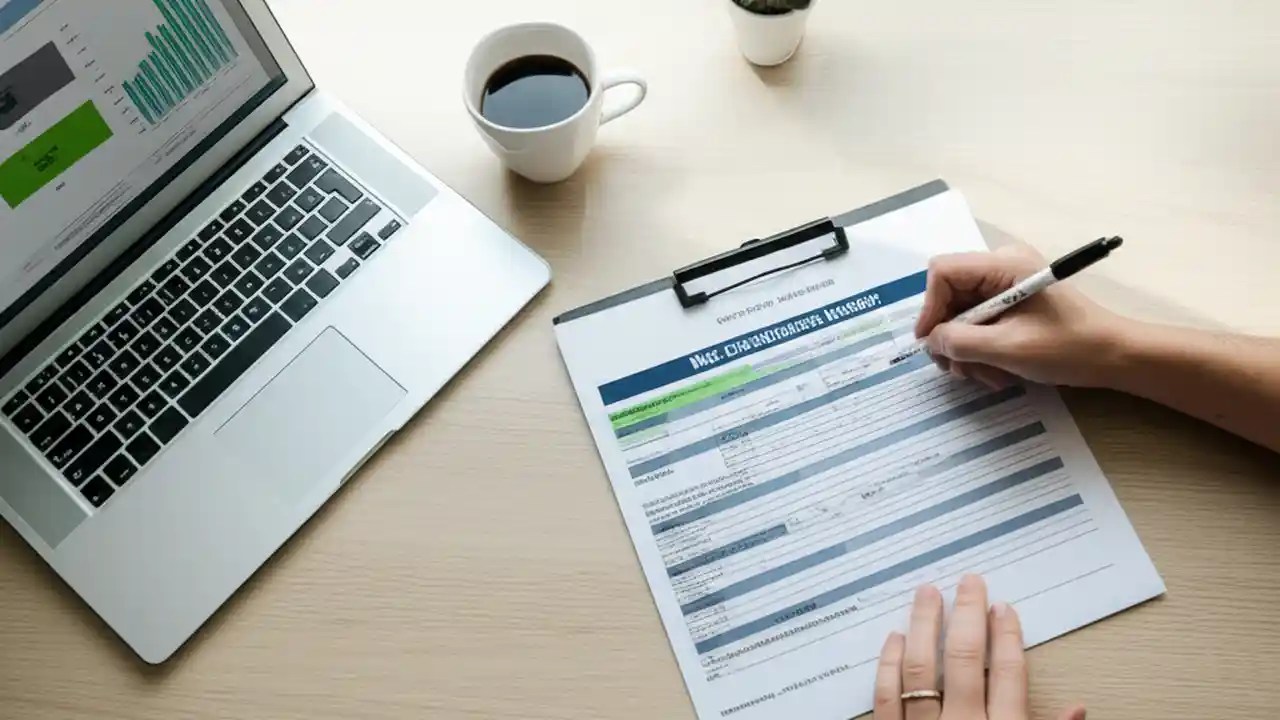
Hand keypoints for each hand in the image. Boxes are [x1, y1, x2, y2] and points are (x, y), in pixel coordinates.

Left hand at [874, 575, 1085, 719]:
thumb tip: (1079, 708)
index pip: (1007, 673)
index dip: (1006, 635)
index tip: (1002, 606)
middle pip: (963, 658)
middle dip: (966, 614)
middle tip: (968, 581)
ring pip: (919, 669)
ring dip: (923, 625)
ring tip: (927, 593)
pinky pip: (886, 696)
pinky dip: (888, 664)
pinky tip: (895, 637)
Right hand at [915, 245, 1128, 388]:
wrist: (1114, 356)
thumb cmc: (1068, 348)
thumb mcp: (1009, 349)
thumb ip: (961, 342)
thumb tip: (931, 340)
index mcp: (1004, 264)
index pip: (943, 272)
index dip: (930, 308)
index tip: (931, 343)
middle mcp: (1001, 266)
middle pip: (949, 295)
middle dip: (951, 336)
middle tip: (959, 369)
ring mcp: (1007, 284)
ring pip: (961, 314)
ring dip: (967, 350)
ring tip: (987, 376)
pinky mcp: (1012, 302)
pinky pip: (979, 322)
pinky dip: (981, 349)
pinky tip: (996, 370)